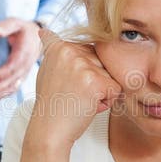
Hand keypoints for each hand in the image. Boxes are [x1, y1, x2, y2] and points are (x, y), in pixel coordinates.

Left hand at [0, 18, 42, 101]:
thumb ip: (6, 26)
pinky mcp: (22, 77)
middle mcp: (26, 65)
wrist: (37, 38)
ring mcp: (25, 72)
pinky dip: (4, 95)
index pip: (13, 66)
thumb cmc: (23, 30)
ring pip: (13, 87)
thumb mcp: (16, 23)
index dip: (1, 73)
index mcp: (24, 52)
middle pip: (12, 80)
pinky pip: (14, 88)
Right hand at [27, 29, 121, 148]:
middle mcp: (70, 51)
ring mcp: (82, 66)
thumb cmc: (53, 103)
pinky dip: (108, 102)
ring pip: (110, 74)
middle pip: (102, 61)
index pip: (90, 50)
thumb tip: (44, 30)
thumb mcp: (47, 70)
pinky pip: (116, 89)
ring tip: (81, 100)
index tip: (68, 84)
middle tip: (74, 94)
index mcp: (59, 46)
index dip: (85, 71)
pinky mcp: (95, 82)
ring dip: (102, 90)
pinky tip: (88, 106)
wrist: (49, 131)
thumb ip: (53, 49)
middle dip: (95, 80)